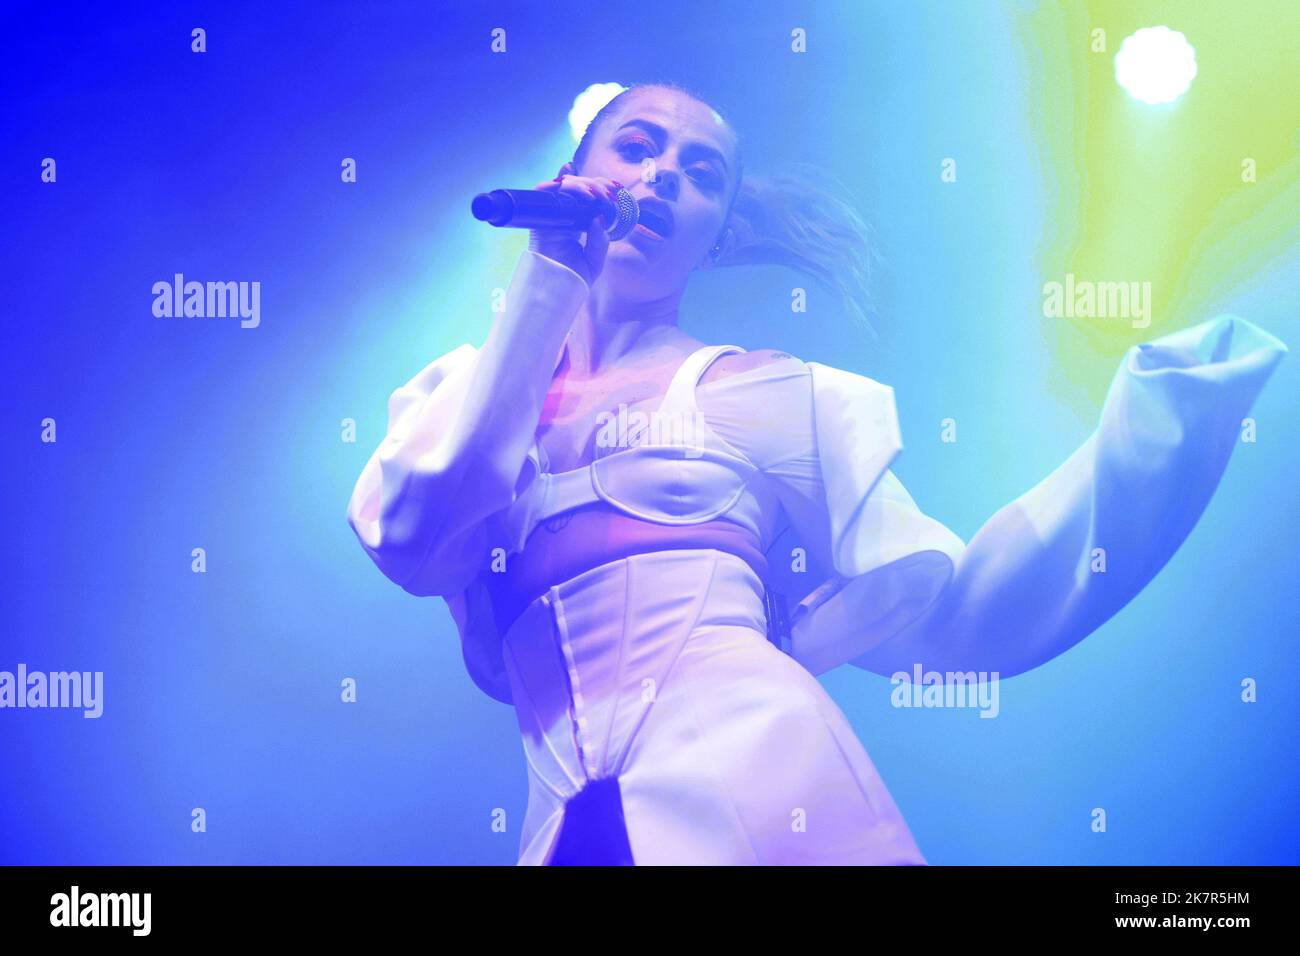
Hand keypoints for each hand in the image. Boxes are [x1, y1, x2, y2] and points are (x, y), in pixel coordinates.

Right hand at [527, 171, 621, 285]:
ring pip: (562, 187)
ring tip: (595, 195)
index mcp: (577, 223)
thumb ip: (600, 240)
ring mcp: (550, 216)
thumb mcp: (595, 260)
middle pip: (577, 187)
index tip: (616, 188)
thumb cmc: (573, 279)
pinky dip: (551, 185)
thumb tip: (599, 216)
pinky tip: (565, 184)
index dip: (600, 186)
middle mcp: (563, 216)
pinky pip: (540, 193)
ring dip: (580, 185)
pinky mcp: (537, 219)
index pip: (587, 196)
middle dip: (595, 185)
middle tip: (608, 195)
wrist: (556, 291)